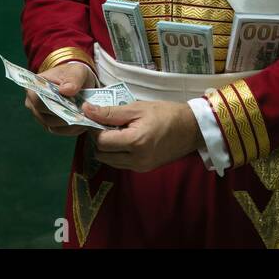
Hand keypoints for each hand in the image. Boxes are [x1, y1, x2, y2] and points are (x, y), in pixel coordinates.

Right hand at [25, 62, 97, 136]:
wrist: (77, 82)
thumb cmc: (73, 73)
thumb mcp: (77, 70)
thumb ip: (73, 78)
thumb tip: (66, 90)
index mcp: (34, 87)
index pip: (38, 101)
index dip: (53, 106)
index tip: (72, 105)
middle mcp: (33, 104)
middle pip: (46, 117)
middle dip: (66, 117)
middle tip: (84, 114)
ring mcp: (40, 116)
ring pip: (54, 127)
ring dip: (71, 125)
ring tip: (86, 119)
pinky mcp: (50, 125)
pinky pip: (60, 131)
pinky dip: (73, 129)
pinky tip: (84, 123)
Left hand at [86, 100, 202, 171]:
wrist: (191, 128)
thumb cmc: (166, 113)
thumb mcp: (138, 108)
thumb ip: (110, 112)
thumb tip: (86, 110)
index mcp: (135, 142)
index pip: (101, 141)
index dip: (96, 128)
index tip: (100, 117)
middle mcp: (136, 159)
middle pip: (102, 154)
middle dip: (100, 139)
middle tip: (107, 124)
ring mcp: (140, 167)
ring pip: (109, 161)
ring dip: (108, 148)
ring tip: (117, 132)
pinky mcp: (143, 169)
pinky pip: (121, 163)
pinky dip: (117, 153)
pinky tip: (126, 140)